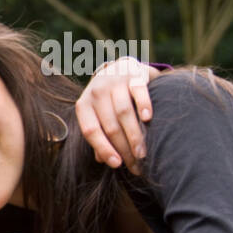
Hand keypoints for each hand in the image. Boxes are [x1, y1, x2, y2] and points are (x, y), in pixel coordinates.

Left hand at [75, 56, 157, 173]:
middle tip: (136, 165)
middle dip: (123, 148)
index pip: (91, 131)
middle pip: (110, 126)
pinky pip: (138, 91)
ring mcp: (114, 81)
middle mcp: (96, 92)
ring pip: (123, 113)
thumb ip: (100, 135)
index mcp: (84, 105)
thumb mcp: (99, 115)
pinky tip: (148, 119)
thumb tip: (102, 160)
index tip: (117, 165)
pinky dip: (143, 105)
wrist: (122, 67)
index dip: (104, 149)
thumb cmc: (110, 100)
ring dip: (134, 135)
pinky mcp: (134, 73)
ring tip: (143, 153)